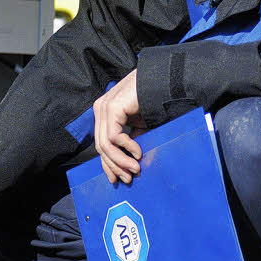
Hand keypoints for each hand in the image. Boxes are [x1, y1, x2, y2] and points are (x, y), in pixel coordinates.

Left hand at [93, 69, 145, 184]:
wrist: (160, 82)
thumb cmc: (150, 101)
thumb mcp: (139, 125)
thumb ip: (131, 140)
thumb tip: (131, 162)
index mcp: (104, 114)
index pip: (101, 144)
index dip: (107, 164)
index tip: (116, 179)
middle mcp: (100, 110)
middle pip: (101, 147)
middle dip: (114, 165)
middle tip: (128, 178)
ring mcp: (104, 108)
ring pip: (106, 144)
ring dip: (120, 160)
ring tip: (135, 169)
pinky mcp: (112, 108)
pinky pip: (114, 136)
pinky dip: (126, 147)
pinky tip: (138, 152)